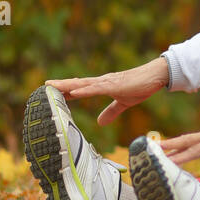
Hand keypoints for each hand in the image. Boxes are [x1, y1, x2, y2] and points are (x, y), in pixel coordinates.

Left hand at [45, 57, 169, 124]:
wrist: (155, 76)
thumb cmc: (140, 86)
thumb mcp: (123, 103)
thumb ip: (111, 112)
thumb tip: (99, 122)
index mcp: (102, 86)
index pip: (80, 89)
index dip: (66, 91)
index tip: (52, 93)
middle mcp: (101, 82)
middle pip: (77, 84)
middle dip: (60, 86)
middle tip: (44, 87)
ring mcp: (107, 82)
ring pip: (82, 84)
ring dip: (67, 85)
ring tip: (52, 86)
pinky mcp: (114, 85)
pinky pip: (96, 89)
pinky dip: (84, 91)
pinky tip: (74, 92)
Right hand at [158, 108, 199, 170]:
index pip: (194, 151)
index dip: (180, 157)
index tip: (167, 162)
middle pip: (185, 141)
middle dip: (169, 146)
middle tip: (153, 149)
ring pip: (187, 139)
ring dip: (172, 144)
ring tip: (158, 148)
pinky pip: (193, 139)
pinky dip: (182, 143)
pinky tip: (176, 148)